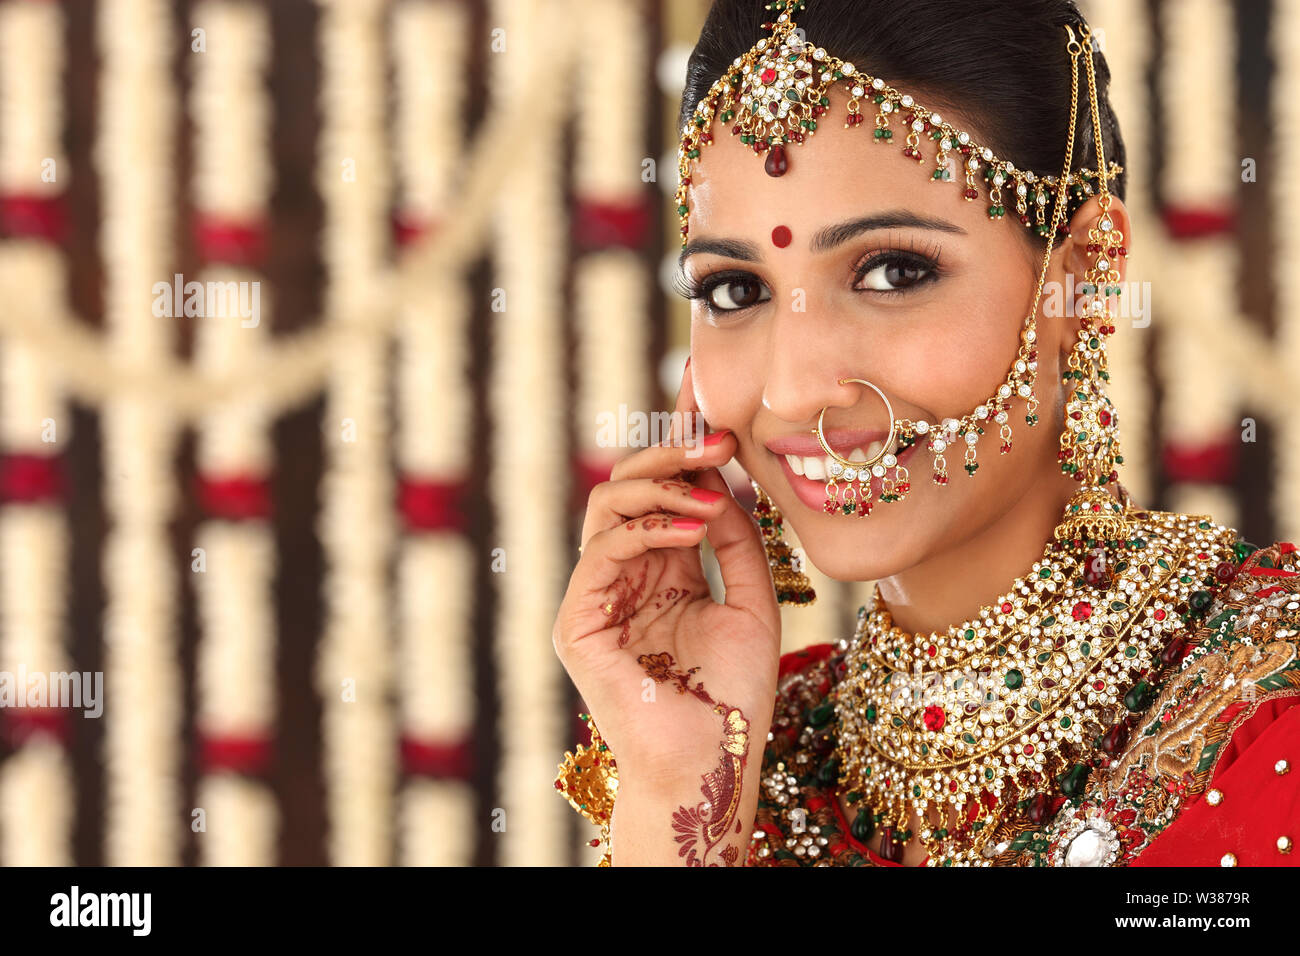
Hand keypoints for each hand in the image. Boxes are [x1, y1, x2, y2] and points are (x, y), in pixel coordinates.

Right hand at [553, 359, 781, 783]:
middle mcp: (622, 578)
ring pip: (606, 505)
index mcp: (658, 572)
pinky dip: (647, 527)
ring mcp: (595, 598)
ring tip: (710, 486)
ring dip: (660, 483)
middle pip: (627, 486)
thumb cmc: (733, 696)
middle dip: (672, 453)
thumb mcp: (753, 602)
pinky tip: (694, 526)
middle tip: (720, 439)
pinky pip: (602, 550)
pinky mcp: (577, 622)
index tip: (719, 411)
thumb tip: (722, 481)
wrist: (714, 764)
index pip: (660, 493)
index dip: (681, 449)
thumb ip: (737, 542)